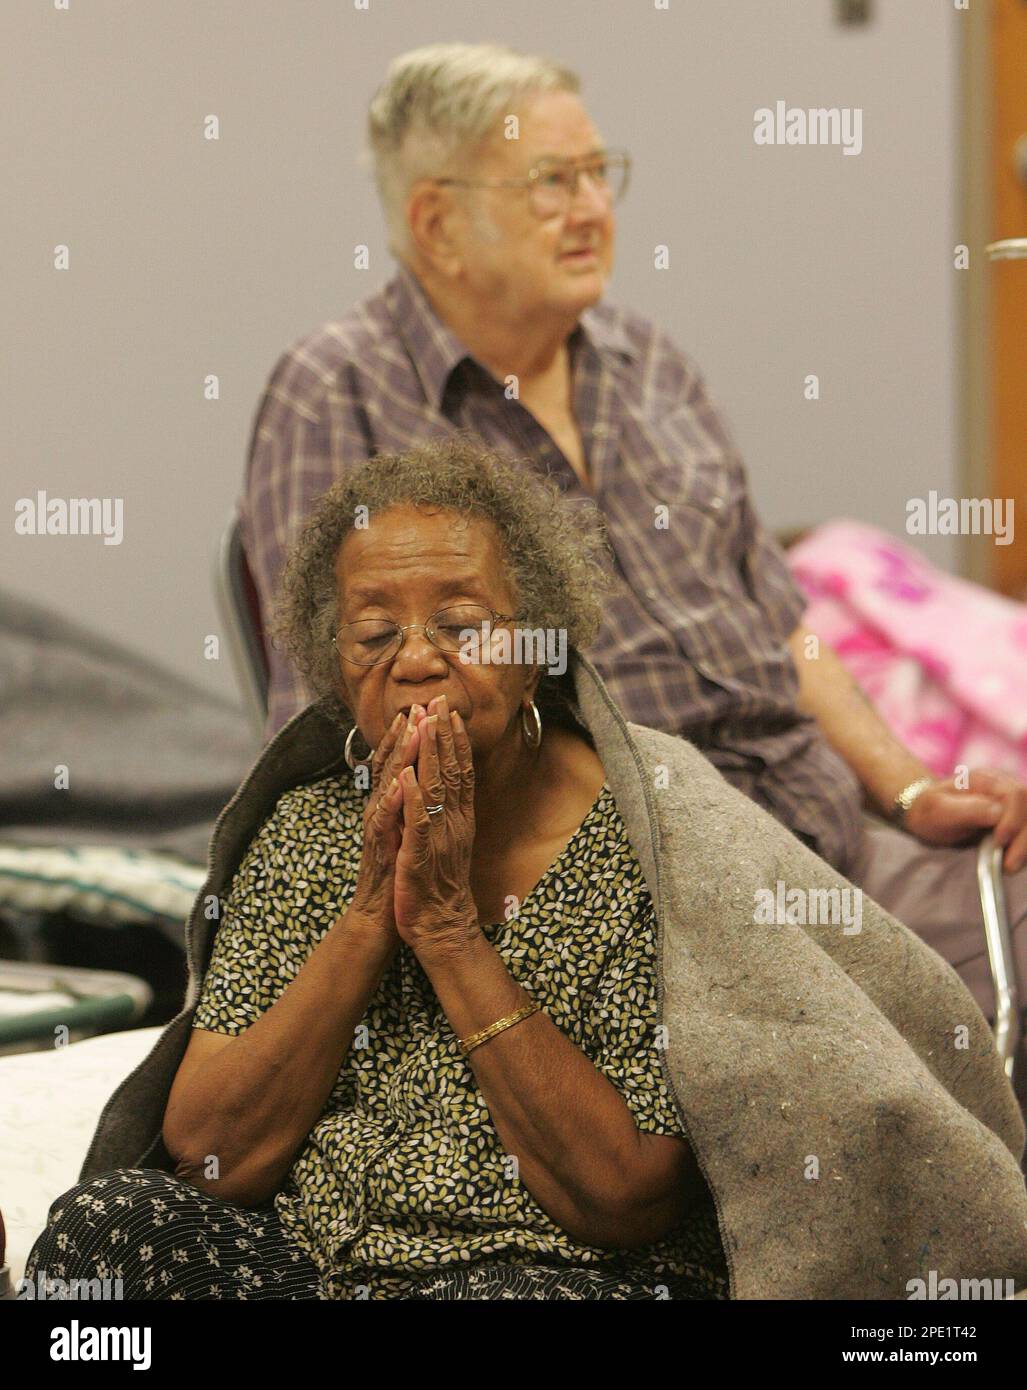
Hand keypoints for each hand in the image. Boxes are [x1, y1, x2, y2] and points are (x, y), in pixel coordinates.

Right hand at [348, 707, 423, 933]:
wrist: (382, 913)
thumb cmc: (398, 873)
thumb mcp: (407, 832)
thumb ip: (410, 806)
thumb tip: (420, 782)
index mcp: (392, 805)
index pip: (401, 763)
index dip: (410, 736)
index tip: (423, 709)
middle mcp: (382, 809)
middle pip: (393, 765)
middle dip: (406, 734)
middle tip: (417, 705)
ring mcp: (379, 826)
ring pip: (388, 784)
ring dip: (400, 755)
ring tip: (411, 728)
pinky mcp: (380, 846)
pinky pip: (385, 819)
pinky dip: (392, 799)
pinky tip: (400, 781)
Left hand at [393, 695, 478, 952]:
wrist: (441, 926)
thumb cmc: (438, 885)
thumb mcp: (445, 841)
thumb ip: (444, 813)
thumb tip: (441, 785)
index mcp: (459, 818)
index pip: (460, 772)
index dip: (455, 741)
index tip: (449, 711)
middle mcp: (454, 822)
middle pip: (452, 771)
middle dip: (444, 734)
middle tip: (440, 701)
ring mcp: (439, 837)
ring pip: (437, 788)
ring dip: (431, 754)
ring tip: (427, 723)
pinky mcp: (421, 854)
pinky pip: (418, 822)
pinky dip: (413, 798)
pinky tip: (407, 776)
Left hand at [903, 768, 1026, 871]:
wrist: (929, 816)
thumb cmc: (931, 811)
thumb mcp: (940, 809)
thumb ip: (968, 809)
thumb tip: (999, 812)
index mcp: (987, 779)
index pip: (1016, 794)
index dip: (1013, 819)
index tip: (999, 841)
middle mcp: (1005, 787)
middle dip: (1024, 838)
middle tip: (1009, 866)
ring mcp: (1013, 804)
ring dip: (1026, 846)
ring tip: (1009, 867)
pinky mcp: (1015, 819)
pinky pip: (1026, 831)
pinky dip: (1024, 847)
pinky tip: (1012, 861)